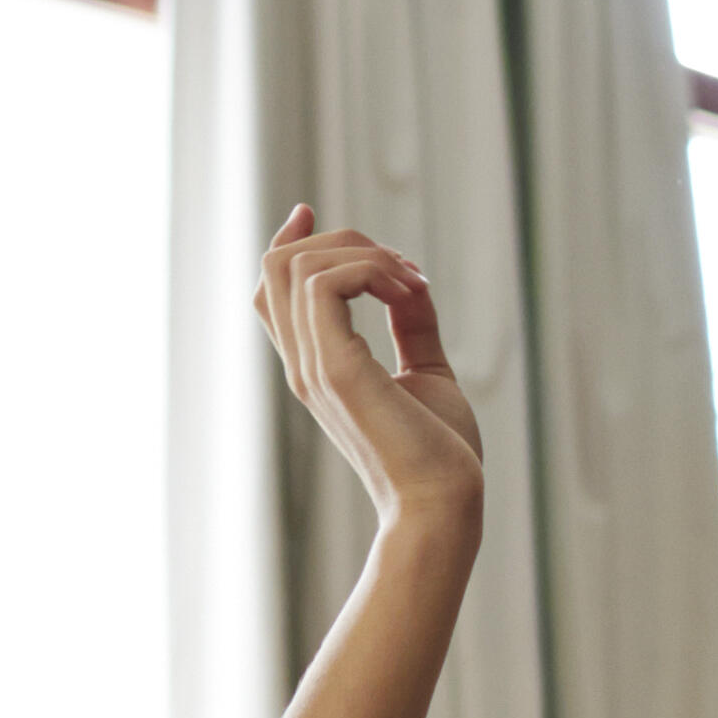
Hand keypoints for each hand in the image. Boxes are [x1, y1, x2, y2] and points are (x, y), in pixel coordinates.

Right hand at [257, 208, 480, 533]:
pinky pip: (322, 284)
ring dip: (363, 254)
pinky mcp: (334, 369)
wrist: (445, 505)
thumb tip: (409, 282)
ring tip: (414, 284)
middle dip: (341, 242)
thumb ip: (412, 325)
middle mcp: (304, 364)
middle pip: (278, 266)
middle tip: (405, 269)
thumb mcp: (427, 371)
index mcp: (318, 366)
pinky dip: (368, 270)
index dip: (284, 243)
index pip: (272, 292)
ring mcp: (312, 367)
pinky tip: (410, 292)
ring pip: (295, 265)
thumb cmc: (442, 454)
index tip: (310, 212)